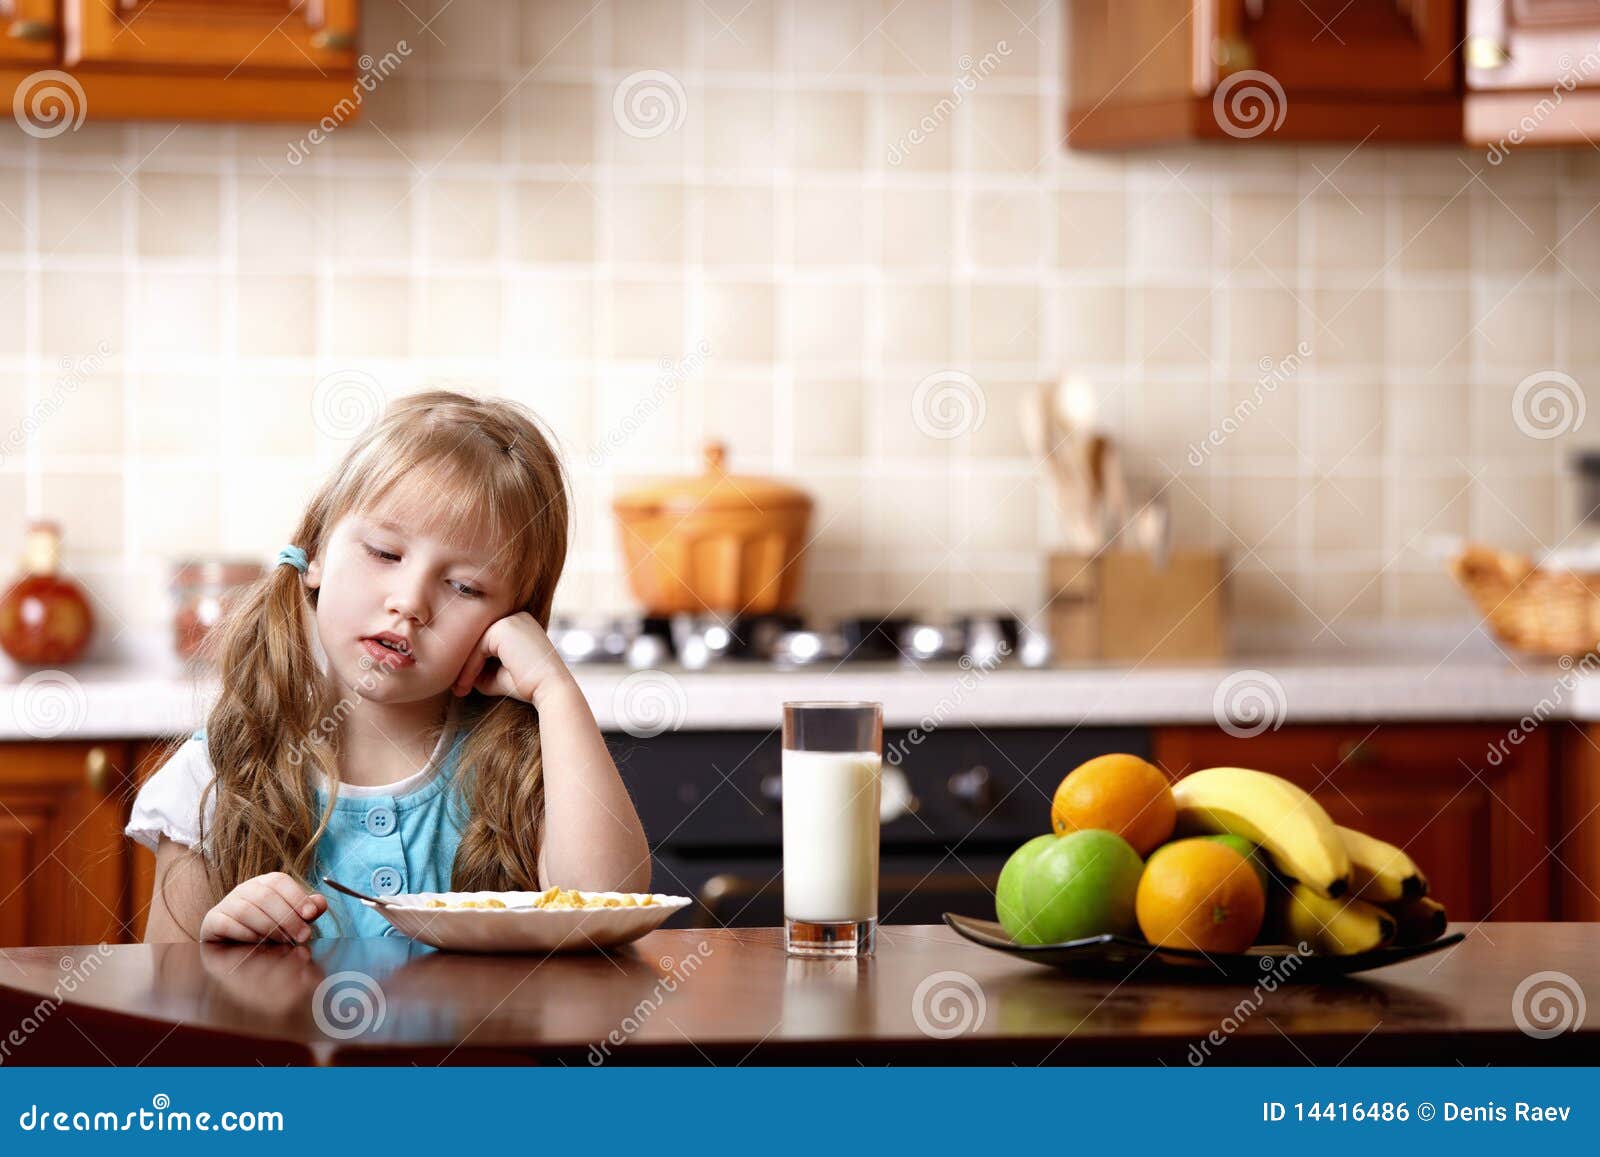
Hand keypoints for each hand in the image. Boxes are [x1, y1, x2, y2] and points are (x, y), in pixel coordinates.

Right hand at [200, 872, 327, 943]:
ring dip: (268, 927)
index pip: (279, 881)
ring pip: (247, 910)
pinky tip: (258, 942)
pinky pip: (227, 924)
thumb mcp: (291, 918)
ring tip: (283, 941)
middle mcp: (244, 889)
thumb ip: (306, 910)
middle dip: (287, 917)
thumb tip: (320, 903)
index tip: (311, 915)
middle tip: (302, 936)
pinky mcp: (213, 921)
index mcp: (265, 883)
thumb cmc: (269, 929)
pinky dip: (245, 934)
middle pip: (265, 896)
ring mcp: (227, 904)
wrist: (235, 945)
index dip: (296, 896)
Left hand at [451, 611, 570, 703]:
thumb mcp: (499, 675)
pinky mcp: (504, 628)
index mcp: (519, 625)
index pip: (487, 641)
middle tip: (457, 689)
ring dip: (465, 668)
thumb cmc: (529, 685)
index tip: (463, 687)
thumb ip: (481, 668)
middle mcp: (517, 617)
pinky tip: (468, 685)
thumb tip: (458, 671)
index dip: (472, 663)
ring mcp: (511, 619)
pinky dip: (469, 667)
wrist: (550, 689)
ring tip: (460, 690)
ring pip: (475, 643)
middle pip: (479, 639)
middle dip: (466, 665)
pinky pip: (477, 647)